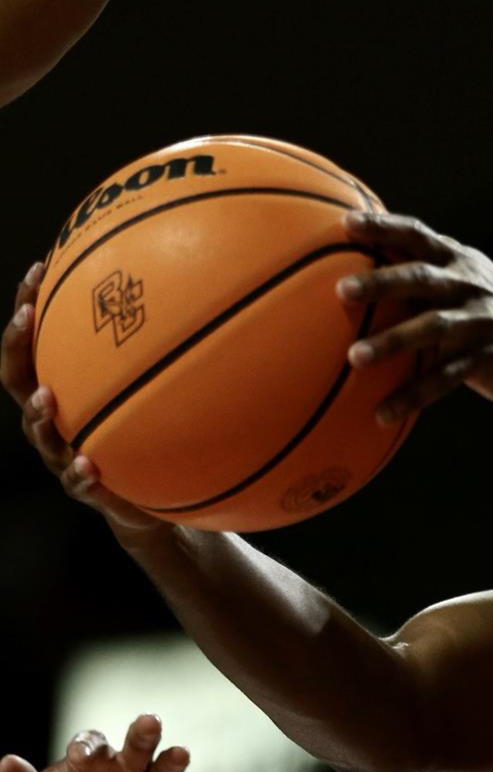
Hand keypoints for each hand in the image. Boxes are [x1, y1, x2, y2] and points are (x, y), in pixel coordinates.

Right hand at [1, 262, 164, 532]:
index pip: (34, 345)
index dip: (29, 309)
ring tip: (45, 396)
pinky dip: (81, 473)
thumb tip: (195, 298)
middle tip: (24, 319)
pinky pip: (78, 482)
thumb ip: (160, 359)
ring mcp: (63, 455)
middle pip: (18, 380)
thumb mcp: (154, 397)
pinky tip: (90, 464)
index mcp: (63, 391)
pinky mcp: (88, 490)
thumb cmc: (152, 438)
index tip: (38, 268)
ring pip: (38, 433)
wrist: (156, 503)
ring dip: (38, 413)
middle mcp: (54, 421)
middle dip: (16, 347)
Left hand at [1, 716, 230, 771]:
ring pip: (167, 770)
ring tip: (178, 754)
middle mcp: (128, 771)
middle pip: (139, 745)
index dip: (91, 747)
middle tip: (148, 720)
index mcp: (94, 763)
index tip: (84, 758)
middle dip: (144, 733)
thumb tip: (6, 761)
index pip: (95, 744)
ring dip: (173, 760)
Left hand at [337, 212, 492, 424]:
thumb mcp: (470, 277)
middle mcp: (469, 286)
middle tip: (342, 291)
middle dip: (382, 283)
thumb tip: (364, 263)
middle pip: (421, 279)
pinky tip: (384, 413)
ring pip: (433, 328)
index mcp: (459, 261)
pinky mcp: (487, 358)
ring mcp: (480, 322)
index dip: (384, 227)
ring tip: (355, 357)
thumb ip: (428, 270)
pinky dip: (414, 395)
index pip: (418, 235)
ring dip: (392, 341)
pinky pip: (446, 377)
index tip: (346, 224)